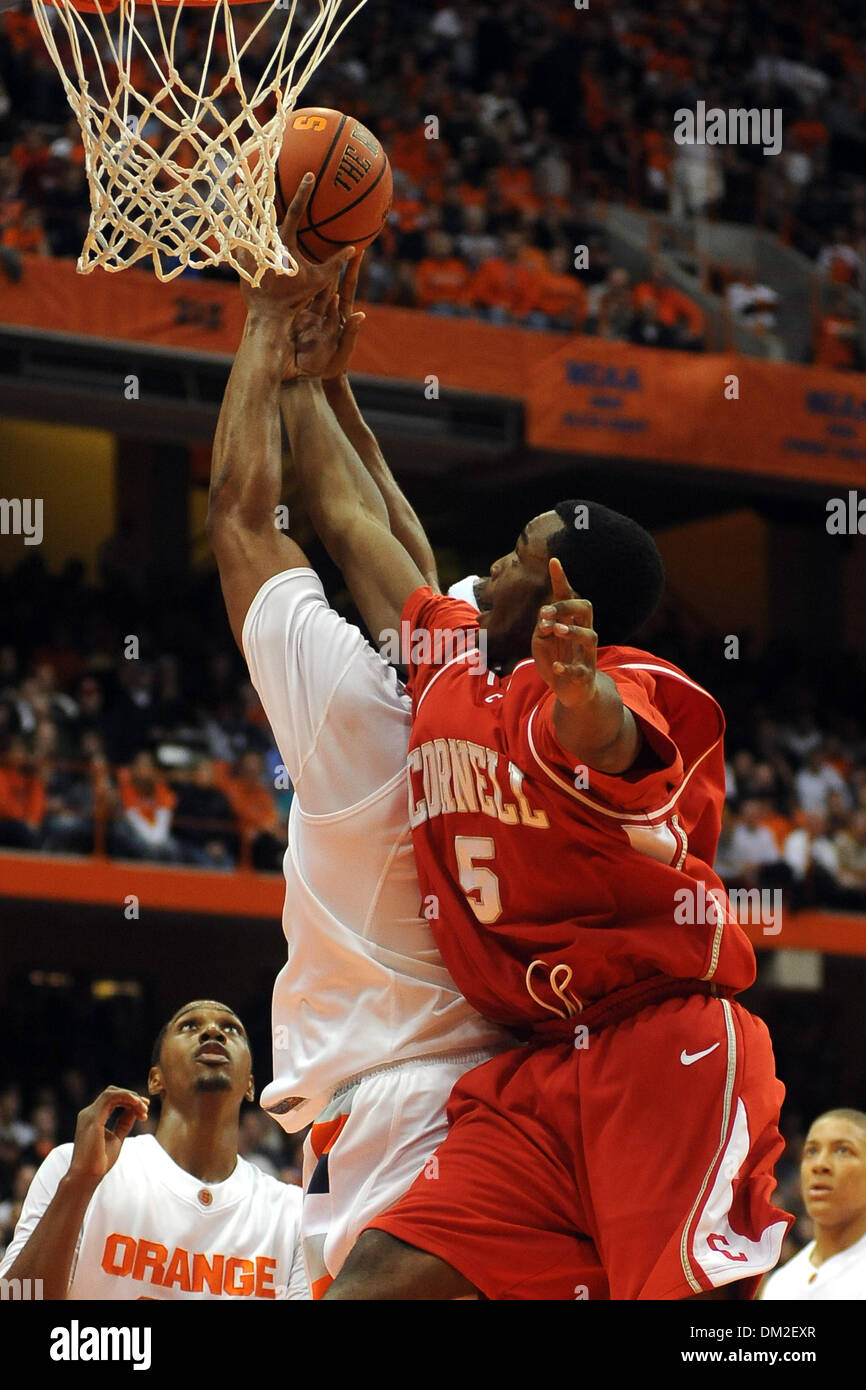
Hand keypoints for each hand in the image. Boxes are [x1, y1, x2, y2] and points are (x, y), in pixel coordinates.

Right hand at [67, 1086, 148, 1185]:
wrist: (86, 1177)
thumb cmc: (99, 1162)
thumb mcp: (116, 1138)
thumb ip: (123, 1123)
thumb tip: (135, 1110)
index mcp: (93, 1118)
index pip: (112, 1100)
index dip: (130, 1101)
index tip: (144, 1110)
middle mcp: (89, 1113)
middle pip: (113, 1093)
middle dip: (132, 1097)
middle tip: (146, 1107)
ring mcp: (89, 1114)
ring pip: (112, 1092)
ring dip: (131, 1097)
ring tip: (143, 1108)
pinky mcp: (93, 1118)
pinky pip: (110, 1097)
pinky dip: (126, 1097)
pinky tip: (137, 1104)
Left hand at [240, 173, 354, 321]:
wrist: (268, 314)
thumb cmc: (295, 299)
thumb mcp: (319, 281)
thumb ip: (335, 263)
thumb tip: (354, 248)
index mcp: (284, 243)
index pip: (297, 212)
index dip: (305, 192)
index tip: (310, 174)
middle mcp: (265, 241)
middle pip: (265, 206)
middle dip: (265, 184)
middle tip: (265, 162)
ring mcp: (251, 248)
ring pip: (248, 217)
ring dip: (247, 198)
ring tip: (242, 179)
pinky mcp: (241, 256)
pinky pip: (240, 234)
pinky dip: (239, 221)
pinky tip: (234, 210)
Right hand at [292, 251, 365, 378]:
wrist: (313, 376)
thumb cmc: (332, 366)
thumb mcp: (342, 351)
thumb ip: (350, 334)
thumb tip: (360, 316)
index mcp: (340, 313)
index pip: (347, 286)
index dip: (352, 269)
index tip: (359, 249)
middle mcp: (326, 308)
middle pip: (330, 278)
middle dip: (332, 258)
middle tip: (333, 236)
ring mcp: (311, 311)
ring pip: (312, 283)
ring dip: (311, 265)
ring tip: (309, 243)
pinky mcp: (298, 316)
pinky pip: (297, 296)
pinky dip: (295, 282)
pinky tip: (289, 266)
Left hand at [532, 557, 597, 708]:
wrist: (571, 693)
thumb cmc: (555, 661)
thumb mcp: (541, 641)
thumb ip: (542, 627)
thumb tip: (545, 616)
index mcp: (570, 622)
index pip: (567, 597)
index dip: (561, 579)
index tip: (554, 561)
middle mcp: (582, 633)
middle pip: (586, 608)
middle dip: (568, 605)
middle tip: (547, 611)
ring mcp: (586, 654)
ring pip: (590, 636)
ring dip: (572, 631)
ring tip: (556, 630)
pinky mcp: (585, 675)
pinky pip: (581, 669)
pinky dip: (568, 667)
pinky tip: (556, 666)